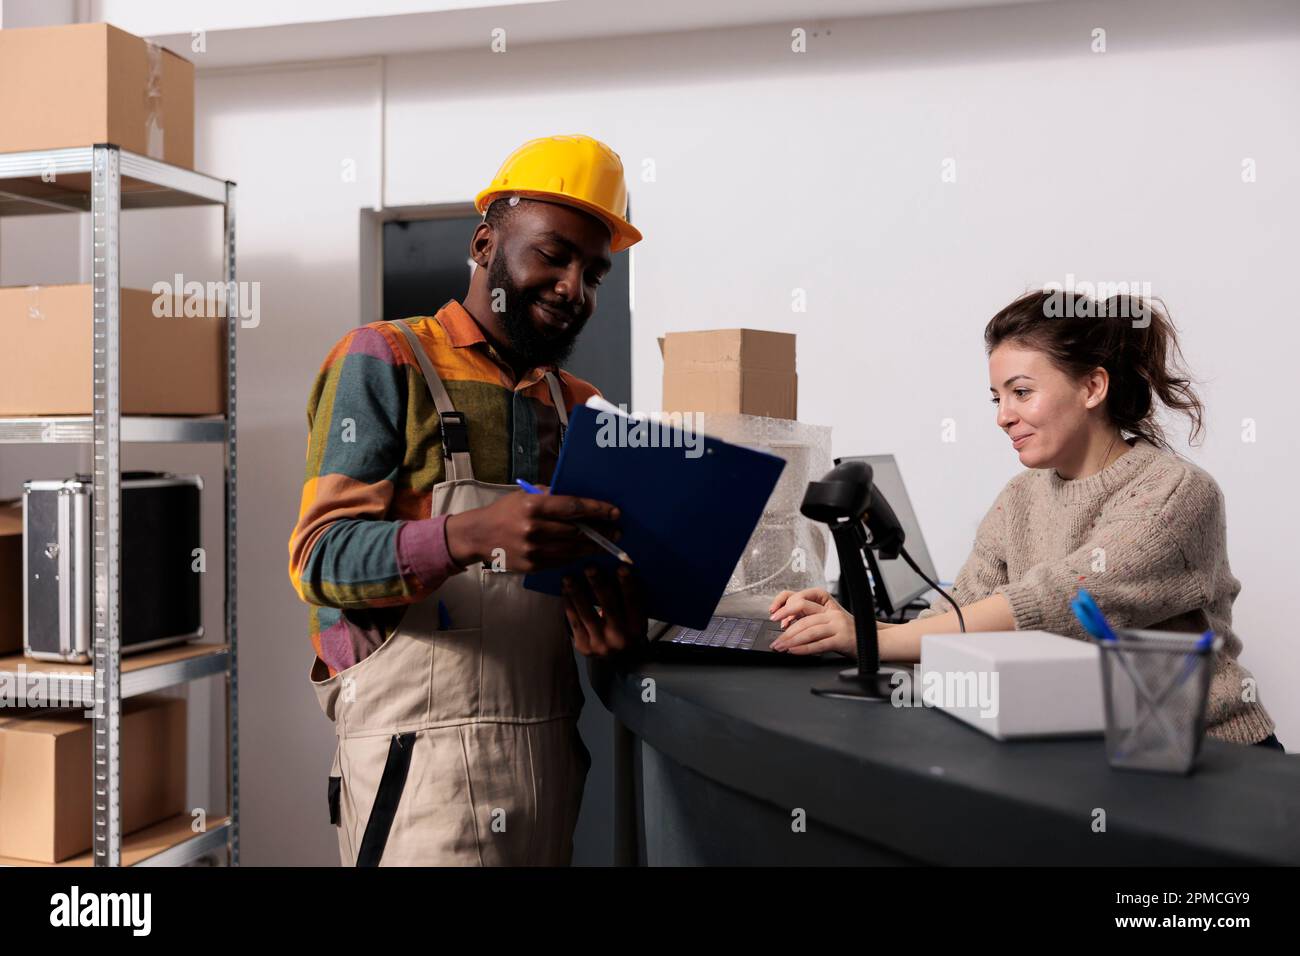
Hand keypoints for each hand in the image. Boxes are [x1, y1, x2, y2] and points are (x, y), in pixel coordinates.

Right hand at [445, 486, 620, 572]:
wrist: (479, 535)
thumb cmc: (506, 511)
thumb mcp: (525, 495)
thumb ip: (551, 495)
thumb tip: (580, 500)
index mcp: (533, 506)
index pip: (572, 507)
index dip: (596, 510)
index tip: (614, 512)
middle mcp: (533, 528)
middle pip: (576, 531)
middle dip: (600, 531)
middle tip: (616, 530)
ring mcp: (533, 550)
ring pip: (572, 549)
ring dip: (592, 547)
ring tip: (605, 543)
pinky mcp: (532, 566)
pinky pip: (561, 561)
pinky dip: (575, 556)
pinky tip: (585, 552)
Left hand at [563, 564, 646, 656]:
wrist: (618, 659)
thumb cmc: (627, 629)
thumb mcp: (635, 618)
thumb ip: (628, 599)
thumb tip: (615, 567)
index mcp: (637, 628)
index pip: (633, 603)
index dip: (628, 585)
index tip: (622, 567)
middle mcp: (620, 638)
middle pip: (609, 607)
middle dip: (598, 585)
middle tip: (590, 567)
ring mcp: (601, 644)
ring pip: (587, 615)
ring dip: (577, 593)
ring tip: (569, 577)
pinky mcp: (584, 647)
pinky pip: (574, 622)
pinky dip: (569, 605)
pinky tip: (565, 591)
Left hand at [766, 587, 855, 656]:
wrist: (874, 641)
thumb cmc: (849, 632)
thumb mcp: (830, 620)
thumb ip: (811, 618)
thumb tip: (786, 624)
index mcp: (826, 604)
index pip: (801, 597)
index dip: (784, 604)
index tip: (773, 615)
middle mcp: (832, 612)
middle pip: (803, 615)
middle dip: (785, 628)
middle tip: (775, 639)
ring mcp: (838, 625)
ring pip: (809, 629)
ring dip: (791, 640)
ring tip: (781, 647)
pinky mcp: (842, 639)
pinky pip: (819, 643)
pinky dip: (804, 648)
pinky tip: (794, 651)